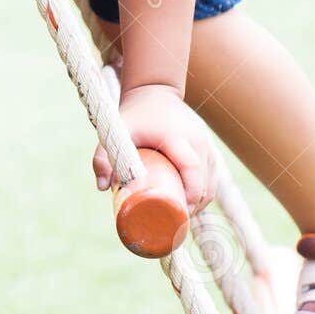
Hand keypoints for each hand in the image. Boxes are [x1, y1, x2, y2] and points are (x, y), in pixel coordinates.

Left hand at [92, 83, 217, 213]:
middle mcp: (197, 139)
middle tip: (174, 224)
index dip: (190, 193)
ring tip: (181, 218)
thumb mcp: (117, 132)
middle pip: (205, 180)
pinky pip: (213, 174)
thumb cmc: (134, 114)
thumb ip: (103, 156)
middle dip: (194, 205)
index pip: (192, 168)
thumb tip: (101, 188)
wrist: (154, 89)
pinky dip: (205, 191)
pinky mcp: (207, 146)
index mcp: (178, 136)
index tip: (179, 214)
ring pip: (212, 180)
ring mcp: (205, 142)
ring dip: (201, 201)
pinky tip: (194, 205)